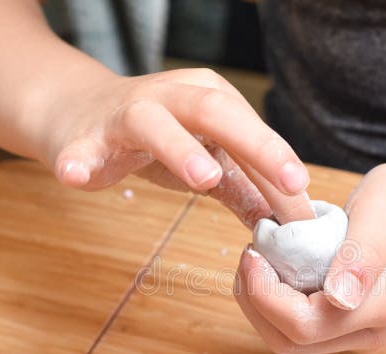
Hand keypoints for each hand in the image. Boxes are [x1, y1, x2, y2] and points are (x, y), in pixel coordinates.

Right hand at [42, 68, 313, 225]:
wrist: (78, 113)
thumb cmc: (155, 138)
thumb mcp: (207, 158)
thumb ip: (245, 189)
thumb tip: (291, 225)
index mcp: (209, 98)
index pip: (252, 134)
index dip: (283, 168)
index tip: (309, 211)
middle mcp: (172, 96)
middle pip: (217, 112)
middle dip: (258, 145)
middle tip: (291, 183)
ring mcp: (126, 114)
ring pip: (154, 124)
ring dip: (181, 149)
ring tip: (205, 178)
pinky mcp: (85, 137)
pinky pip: (81, 148)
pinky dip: (79, 160)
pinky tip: (76, 175)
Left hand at [234, 162, 385, 353]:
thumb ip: (364, 253)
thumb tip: (339, 298)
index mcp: (385, 306)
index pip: (306, 325)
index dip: (266, 296)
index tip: (253, 253)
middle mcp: (373, 333)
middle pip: (291, 341)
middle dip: (257, 302)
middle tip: (250, 255)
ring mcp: (360, 336)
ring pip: (289, 341)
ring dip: (261, 306)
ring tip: (258, 262)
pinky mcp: (347, 331)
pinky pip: (298, 331)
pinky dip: (273, 305)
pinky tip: (274, 272)